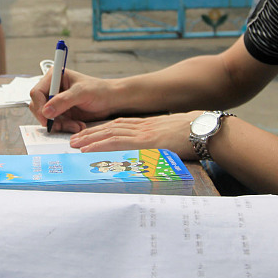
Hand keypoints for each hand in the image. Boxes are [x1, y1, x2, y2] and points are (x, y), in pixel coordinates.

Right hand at [28, 68, 113, 132]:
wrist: (110, 100)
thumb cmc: (99, 90)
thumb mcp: (82, 93)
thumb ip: (63, 100)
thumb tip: (46, 111)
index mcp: (54, 77)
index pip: (37, 92)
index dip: (40, 107)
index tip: (47, 118)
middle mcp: (52, 89)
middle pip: (38, 106)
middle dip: (49, 118)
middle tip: (61, 125)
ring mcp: (56, 102)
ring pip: (46, 118)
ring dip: (60, 124)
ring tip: (76, 125)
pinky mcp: (61, 112)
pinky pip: (56, 123)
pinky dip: (65, 127)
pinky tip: (77, 125)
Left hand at [70, 111, 201, 155]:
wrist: (204, 129)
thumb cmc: (192, 134)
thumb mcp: (171, 135)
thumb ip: (158, 141)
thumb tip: (151, 152)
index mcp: (147, 126)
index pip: (118, 126)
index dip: (101, 130)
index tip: (87, 134)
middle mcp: (141, 127)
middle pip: (110, 129)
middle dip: (90, 134)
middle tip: (73, 140)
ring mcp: (142, 134)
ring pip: (110, 135)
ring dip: (90, 140)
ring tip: (75, 145)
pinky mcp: (145, 143)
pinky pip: (118, 144)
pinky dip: (101, 146)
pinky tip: (90, 150)